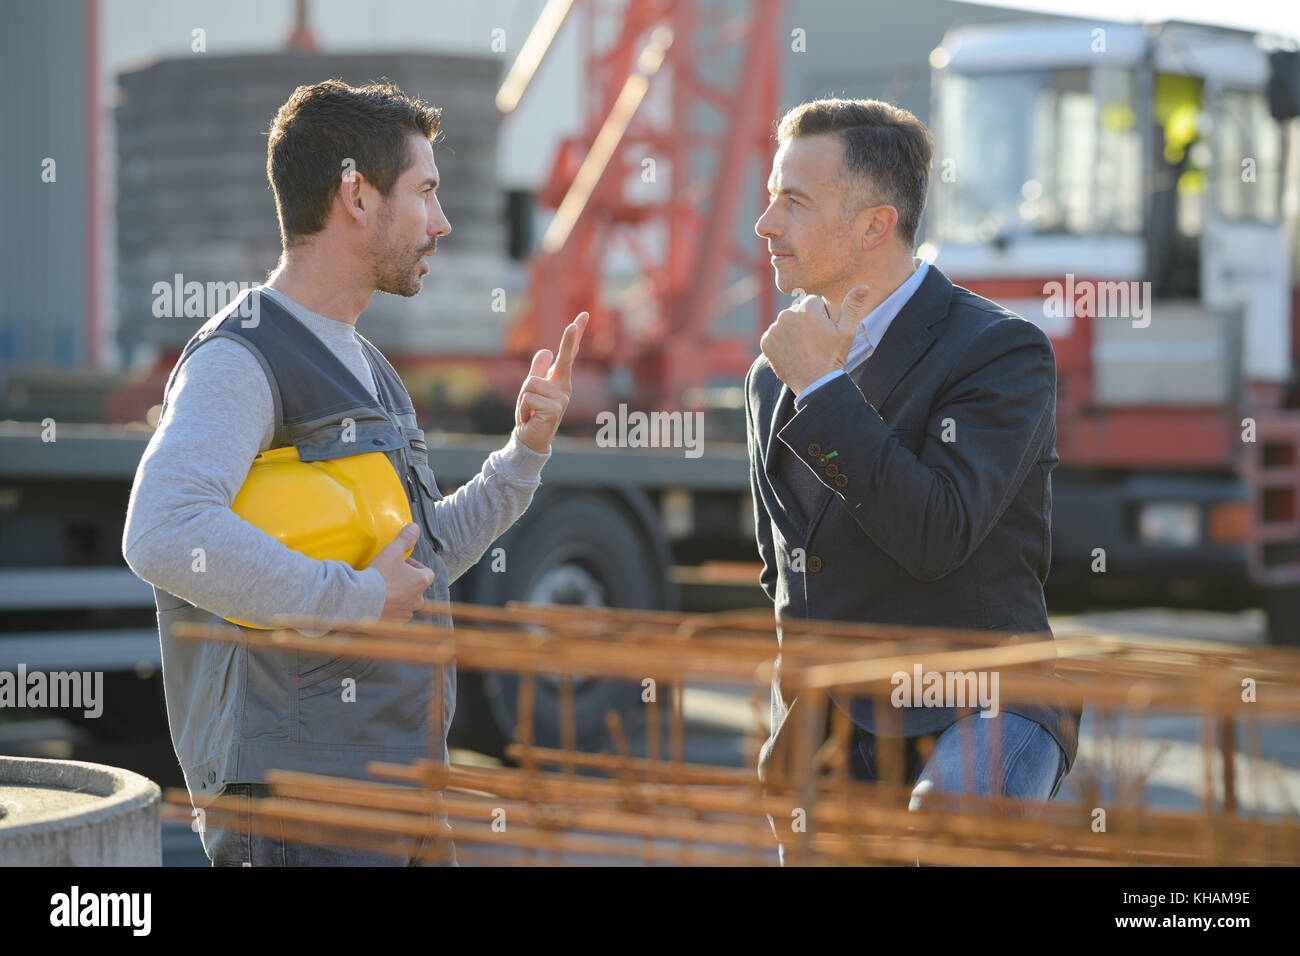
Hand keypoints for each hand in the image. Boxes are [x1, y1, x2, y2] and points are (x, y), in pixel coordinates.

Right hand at [369, 523, 435, 622]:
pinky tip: (377, 602)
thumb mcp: (392, 551)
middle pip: (417, 589)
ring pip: (406, 603)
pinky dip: (389, 609)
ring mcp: (406, 614)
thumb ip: (405, 538)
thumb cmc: (379, 575)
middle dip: (407, 582)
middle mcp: (418, 600)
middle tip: (390, 575)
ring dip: (399, 596)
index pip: (427, 572)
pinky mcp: (394, 624)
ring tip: (382, 589)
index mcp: (422, 583)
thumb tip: (414, 527)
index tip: (402, 562)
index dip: (415, 565)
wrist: (360, 601)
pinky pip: (395, 615)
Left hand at [515, 311, 587, 453]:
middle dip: (570, 339)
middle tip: (577, 319)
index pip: (569, 354)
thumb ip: (539, 370)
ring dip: (522, 399)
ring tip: (529, 411)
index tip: (582, 316)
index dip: (575, 335)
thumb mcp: (532, 388)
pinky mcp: (554, 409)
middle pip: (565, 359)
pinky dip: (522, 410)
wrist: (530, 438)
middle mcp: (564, 387)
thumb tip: (546, 350)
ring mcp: (562, 399)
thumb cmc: (532, 413)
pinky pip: (528, 398)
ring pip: (530, 383)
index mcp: (560, 380)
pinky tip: (530, 418)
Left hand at [760, 285, 869, 393]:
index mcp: (807, 310)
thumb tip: (863, 286)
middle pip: (796, 311)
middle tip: (813, 342)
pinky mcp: (766, 342)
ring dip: (791, 331)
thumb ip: (852, 306)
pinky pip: (773, 336)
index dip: (820, 316)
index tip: (823, 331)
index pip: (812, 302)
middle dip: (804, 321)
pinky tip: (791, 352)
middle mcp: (787, 316)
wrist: (815, 384)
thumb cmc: (833, 357)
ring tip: (802, 348)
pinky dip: (780, 342)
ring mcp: (774, 330)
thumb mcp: (847, 331)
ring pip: (784, 323)